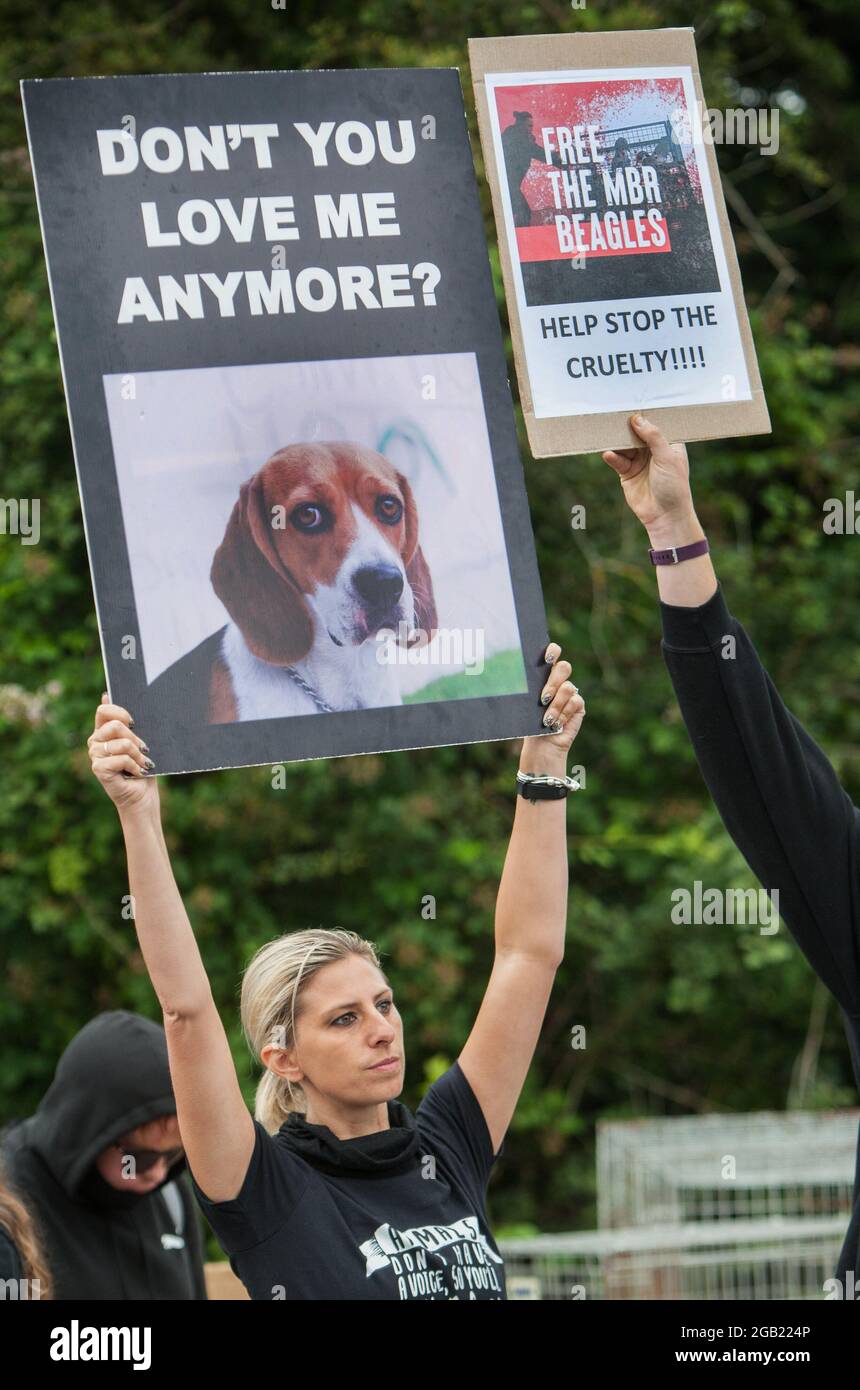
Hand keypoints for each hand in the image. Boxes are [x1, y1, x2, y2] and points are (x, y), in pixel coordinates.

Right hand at [88, 694, 158, 813]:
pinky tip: (138, 773)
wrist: (142, 796)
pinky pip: (121, 758)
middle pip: (116, 725)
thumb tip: (105, 695)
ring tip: (143, 764)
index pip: (104, 710)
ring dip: (138, 755)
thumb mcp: (138, 740)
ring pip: (122, 742)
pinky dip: (135, 766)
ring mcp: (94, 755)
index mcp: (103, 731)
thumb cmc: (142, 767)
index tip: (135, 723)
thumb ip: (125, 721)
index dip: (121, 712)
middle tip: (144, 751)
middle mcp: (95, 741)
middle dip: (136, 738)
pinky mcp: (98, 769)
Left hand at [520, 642, 584, 772]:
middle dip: (553, 682)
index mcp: (544, 674)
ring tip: (546, 719)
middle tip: (543, 698)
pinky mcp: (578, 705)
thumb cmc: (529, 723)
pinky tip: (556, 724)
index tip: (547, 658)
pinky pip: (575, 702)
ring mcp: (570, 692)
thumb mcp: (526, 703)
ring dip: (556, 705)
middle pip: (564, 667)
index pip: (553, 652)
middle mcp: (559, 680)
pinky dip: (564, 714)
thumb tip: (514, 677)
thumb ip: (528, 688)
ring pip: (568, 688)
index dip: (553, 650)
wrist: (541, 744)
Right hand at [602, 414, 698, 539]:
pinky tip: (608, 453)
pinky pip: (617, 460)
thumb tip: (637, 418)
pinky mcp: (627, 472)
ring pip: (625, 445)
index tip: (633, 404)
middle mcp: (653, 450)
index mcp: (668, 444)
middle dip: (627, 426)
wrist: (665, 516)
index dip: (645, 415)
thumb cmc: (674, 486)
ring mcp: (639, 461)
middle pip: (637, 433)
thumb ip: (653, 436)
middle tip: (615, 416)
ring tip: (607, 433)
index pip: (656, 424)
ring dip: (617, 440)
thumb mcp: (667, 457)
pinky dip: (612, 456)